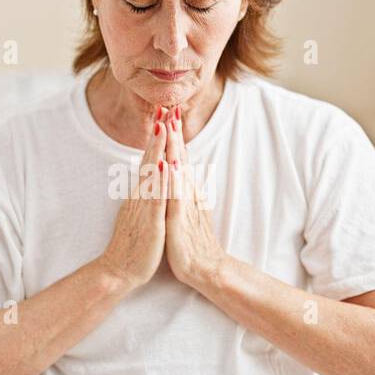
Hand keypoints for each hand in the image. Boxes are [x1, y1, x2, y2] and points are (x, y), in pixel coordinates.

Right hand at [97, 107, 168, 291]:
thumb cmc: (132, 245)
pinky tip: (165, 165)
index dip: (157, 138)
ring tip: (163, 125)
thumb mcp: (140, 215)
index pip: (151, 160)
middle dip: (158, 133)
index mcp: (141, 194)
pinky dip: (161, 180)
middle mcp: (140, 195)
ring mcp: (143, 207)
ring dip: (158, 148)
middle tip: (164, 107)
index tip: (164, 115)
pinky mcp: (149, 222)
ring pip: (152, 172)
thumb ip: (144, 196)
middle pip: (150, 158)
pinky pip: (156, 198)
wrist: (118, 271)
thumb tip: (147, 179)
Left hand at [163, 105, 227, 289]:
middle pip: (180, 157)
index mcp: (184, 191)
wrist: (206, 269)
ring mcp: (185, 205)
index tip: (168, 111)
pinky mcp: (181, 221)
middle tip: (170, 105)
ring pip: (179, 171)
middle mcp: (187, 193)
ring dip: (174, 147)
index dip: (173, 135)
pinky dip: (173, 181)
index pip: (178, 157)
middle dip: (174, 132)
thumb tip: (179, 173)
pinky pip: (176, 198)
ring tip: (169, 125)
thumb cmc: (192, 242)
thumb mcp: (185, 211)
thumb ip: (182, 191)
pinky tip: (170, 166)